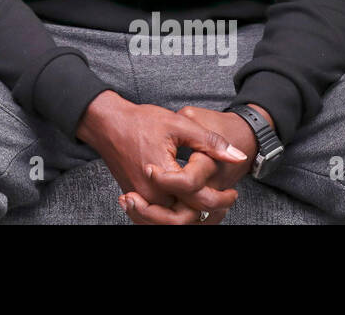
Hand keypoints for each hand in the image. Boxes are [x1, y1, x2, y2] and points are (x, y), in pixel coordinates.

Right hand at [127, 103, 272, 223]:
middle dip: (207, 213)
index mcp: (164, 176)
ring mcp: (140, 198)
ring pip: (169, 222)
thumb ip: (210, 142)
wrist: (106, 123)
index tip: (232, 192)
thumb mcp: (179, 124)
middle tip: (225, 200)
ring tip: (208, 206)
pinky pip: (155, 219)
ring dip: (190, 218)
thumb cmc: (139, 121)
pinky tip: (185, 207)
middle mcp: (150, 194)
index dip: (220, 199)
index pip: (197, 200)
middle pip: (184, 219)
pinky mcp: (135, 197)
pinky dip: (171, 218)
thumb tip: (238, 156)